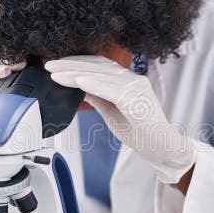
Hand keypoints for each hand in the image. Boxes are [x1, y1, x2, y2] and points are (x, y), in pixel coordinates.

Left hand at [45, 56, 194, 183]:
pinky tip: (78, 81)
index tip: (57, 64)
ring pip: (101, 75)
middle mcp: (134, 80)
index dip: (77, 62)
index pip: (99, 65)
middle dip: (70, 64)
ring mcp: (137, 88)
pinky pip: (111, 89)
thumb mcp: (112, 112)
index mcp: (128, 81)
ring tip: (55, 74)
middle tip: (49, 65)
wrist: (164, 150)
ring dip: (75, 73)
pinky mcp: (137, 101)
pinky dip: (93, 83)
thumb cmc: (142, 133)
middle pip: (98, 66)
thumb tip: (79, 88)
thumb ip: (98, 97)